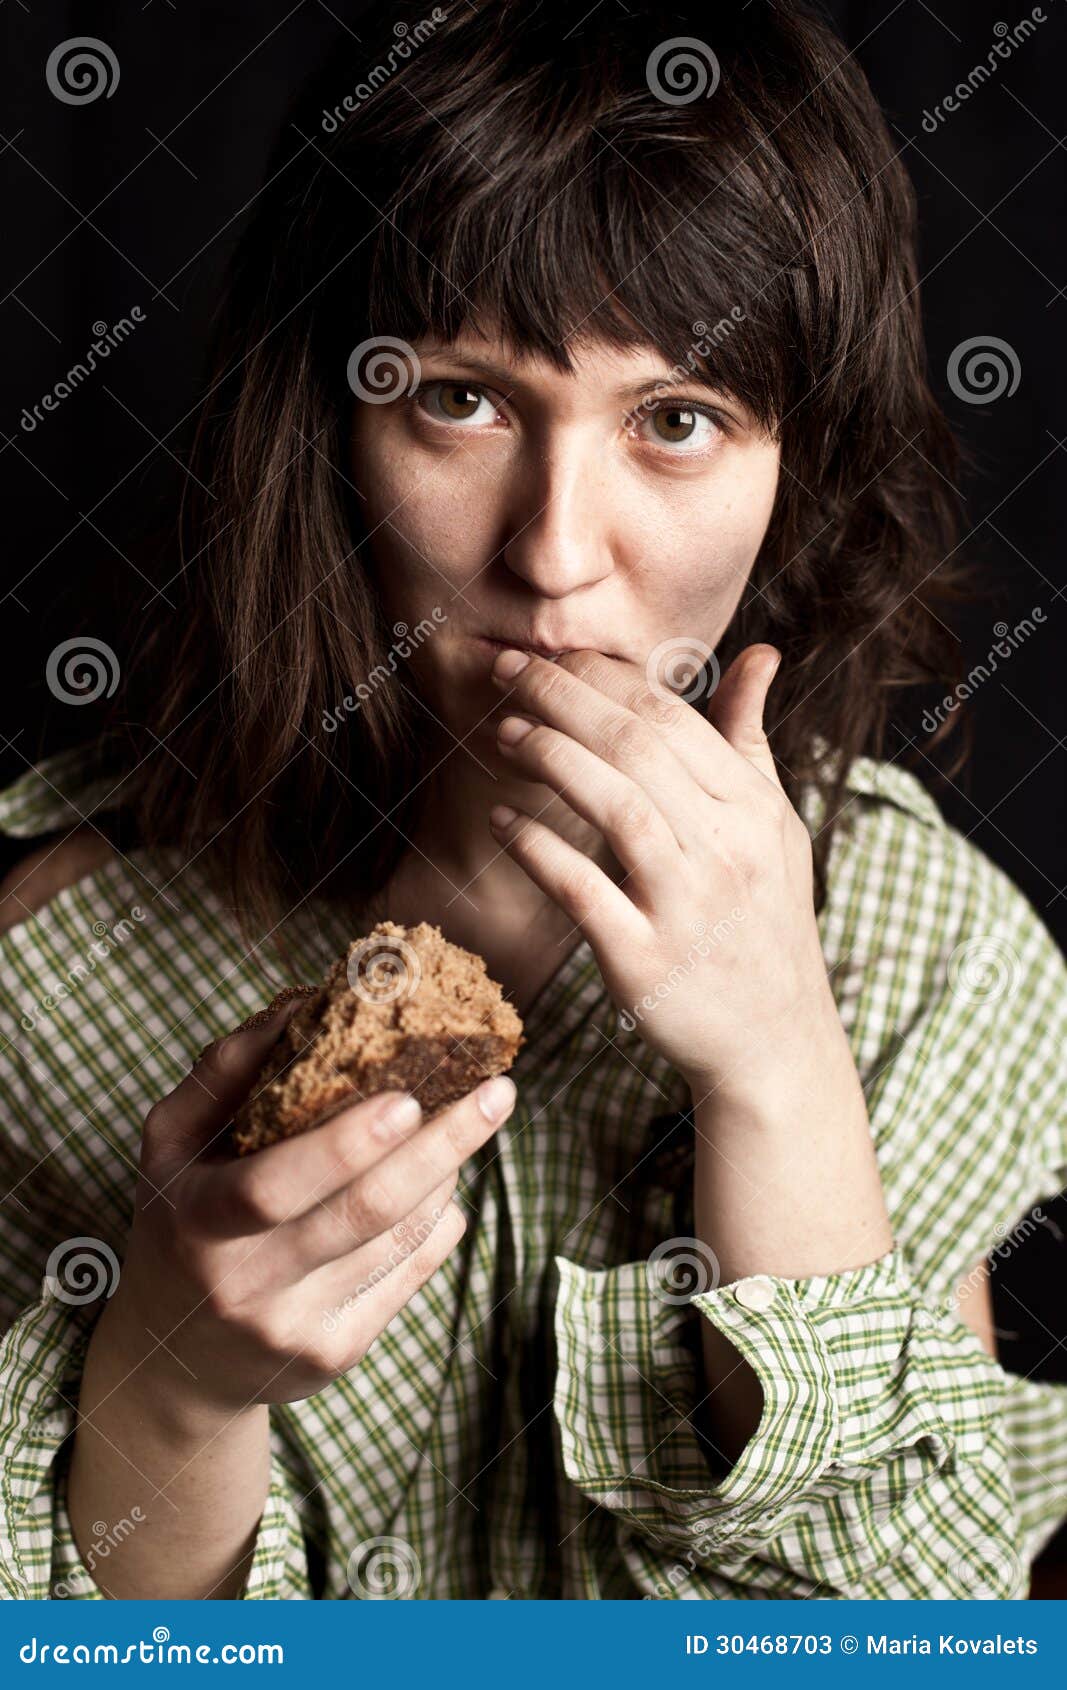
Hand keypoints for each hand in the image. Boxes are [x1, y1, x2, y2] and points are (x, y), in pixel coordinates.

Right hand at [105, 1002, 515, 1415]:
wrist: (176, 1362)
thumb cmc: (181, 1219)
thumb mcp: (171, 1143)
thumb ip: (224, 1072)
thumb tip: (304, 1002)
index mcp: (200, 1223)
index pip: (274, 1187)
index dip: (344, 1145)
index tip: (408, 1098)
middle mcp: (247, 1285)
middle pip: (364, 1215)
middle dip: (442, 1147)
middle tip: (497, 1092)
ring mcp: (296, 1328)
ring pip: (400, 1240)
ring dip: (448, 1172)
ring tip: (475, 1117)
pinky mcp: (337, 1353)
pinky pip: (412, 1273)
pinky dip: (440, 1218)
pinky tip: (444, 1179)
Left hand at [487, 642, 843, 1105]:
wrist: (775, 1041)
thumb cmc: (766, 922)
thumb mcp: (775, 828)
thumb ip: (751, 740)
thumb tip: (760, 654)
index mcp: (755, 809)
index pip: (674, 718)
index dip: (605, 676)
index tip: (555, 654)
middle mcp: (728, 851)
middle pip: (637, 748)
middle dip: (563, 697)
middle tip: (508, 671)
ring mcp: (688, 908)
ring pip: (616, 807)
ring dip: (550, 758)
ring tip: (502, 732)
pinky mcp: (644, 961)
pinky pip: (582, 891)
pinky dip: (538, 850)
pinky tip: (503, 821)